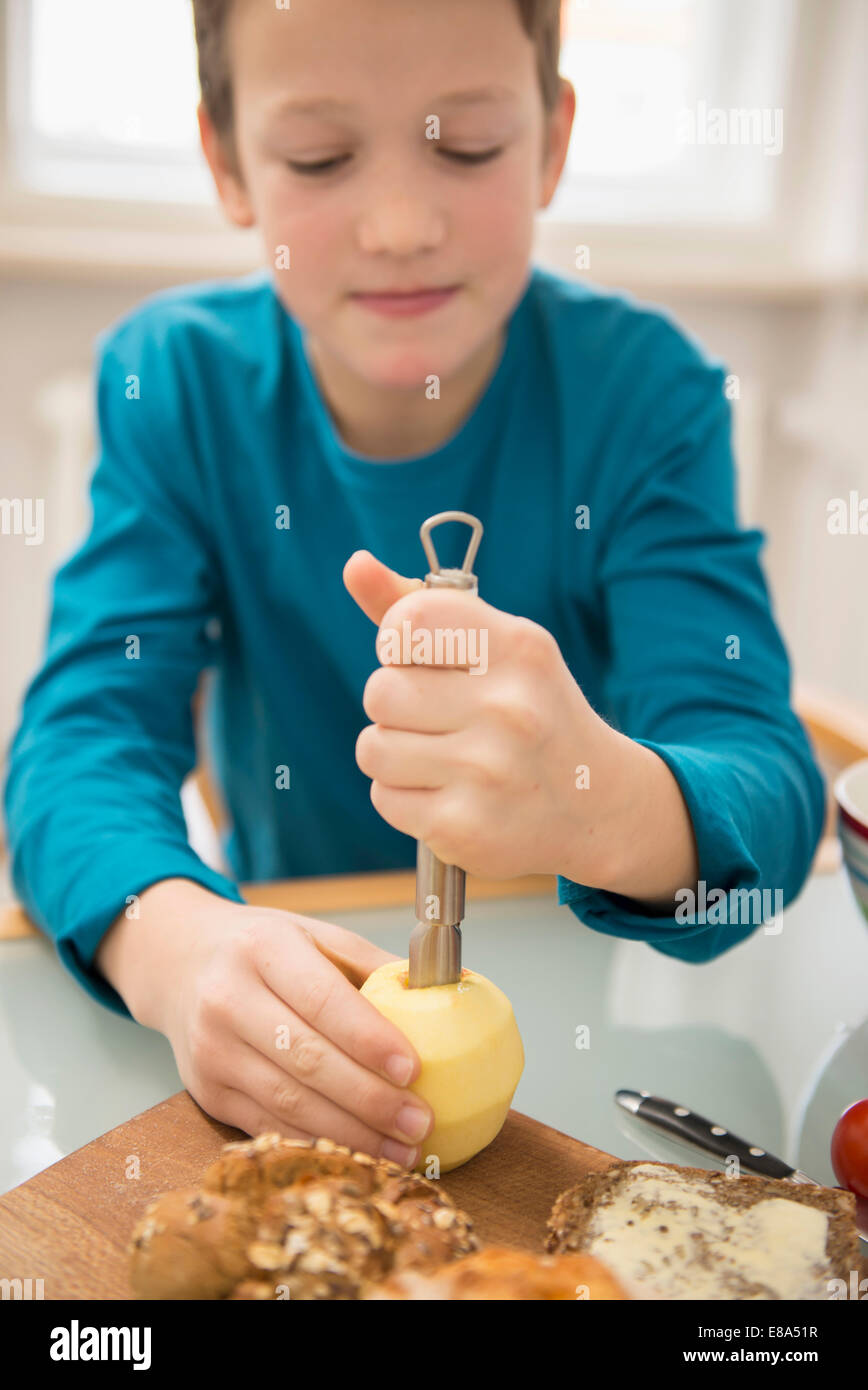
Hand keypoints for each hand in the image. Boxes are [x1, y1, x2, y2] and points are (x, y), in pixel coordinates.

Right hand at [105, 880, 433, 1165]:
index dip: (367, 1038)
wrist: (180, 964)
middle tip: (419, 1121)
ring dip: (351, 1132)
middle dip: (369, 1098)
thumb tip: (444, 994)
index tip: (413, 1068)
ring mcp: (211, 1050)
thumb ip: (372, 965)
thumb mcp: (315, 935)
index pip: (320, 999)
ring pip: (287, 1102)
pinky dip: (318, 1143)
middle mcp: (228, 998)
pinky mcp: (206, 1092)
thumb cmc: (264, 949)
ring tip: (401, 1149)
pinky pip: (269, 1125)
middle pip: (305, 1059)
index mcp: (263, 948)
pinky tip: (358, 1152)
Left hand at [343, 549, 621, 883]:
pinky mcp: (464, 828)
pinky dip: (404, 797)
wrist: (598, 805)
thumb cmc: (533, 711)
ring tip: (440, 757)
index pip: (406, 622)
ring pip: (373, 748)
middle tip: (439, 718)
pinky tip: (448, 793)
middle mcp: (508, 708)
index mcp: (518, 648)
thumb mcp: (498, 649)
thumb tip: (354, 565)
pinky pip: (384, 797)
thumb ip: (420, 609)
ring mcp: (487, 772)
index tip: (425, 661)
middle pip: (380, 691)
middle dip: (396, 706)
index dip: (399, 644)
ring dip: (394, 754)